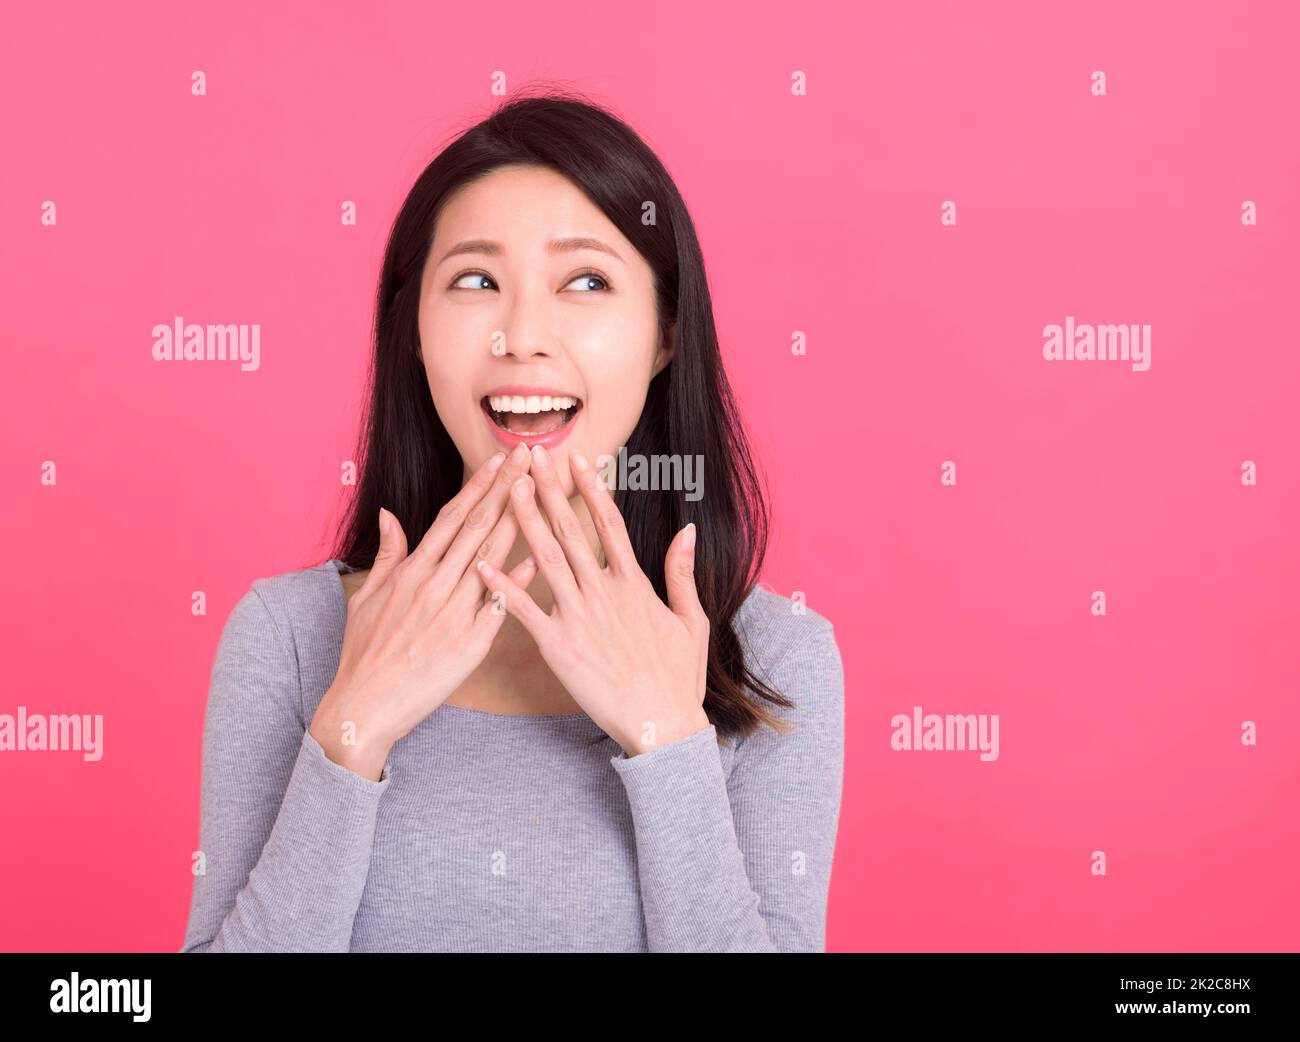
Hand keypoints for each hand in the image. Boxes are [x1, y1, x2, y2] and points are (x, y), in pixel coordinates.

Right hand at [309, 443, 537, 778]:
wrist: (365, 706)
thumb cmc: (364, 654)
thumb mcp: (365, 598)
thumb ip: (386, 555)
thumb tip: (389, 515)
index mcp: (411, 572)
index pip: (450, 518)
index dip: (477, 487)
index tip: (498, 461)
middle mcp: (433, 585)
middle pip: (476, 527)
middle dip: (505, 489)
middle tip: (528, 458)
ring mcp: (452, 612)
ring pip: (491, 557)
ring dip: (518, 521)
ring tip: (540, 491)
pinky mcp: (468, 643)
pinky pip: (499, 605)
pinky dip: (516, 580)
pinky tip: (538, 558)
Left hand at [475, 444, 710, 756]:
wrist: (663, 726)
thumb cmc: (678, 677)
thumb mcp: (692, 620)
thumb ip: (683, 572)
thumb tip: (687, 529)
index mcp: (634, 584)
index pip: (609, 524)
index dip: (593, 488)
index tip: (580, 459)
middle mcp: (604, 592)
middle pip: (572, 530)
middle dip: (550, 490)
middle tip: (531, 458)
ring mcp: (579, 617)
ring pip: (546, 558)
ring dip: (525, 521)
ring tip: (508, 490)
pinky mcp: (558, 646)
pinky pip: (523, 610)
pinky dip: (502, 586)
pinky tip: (482, 563)